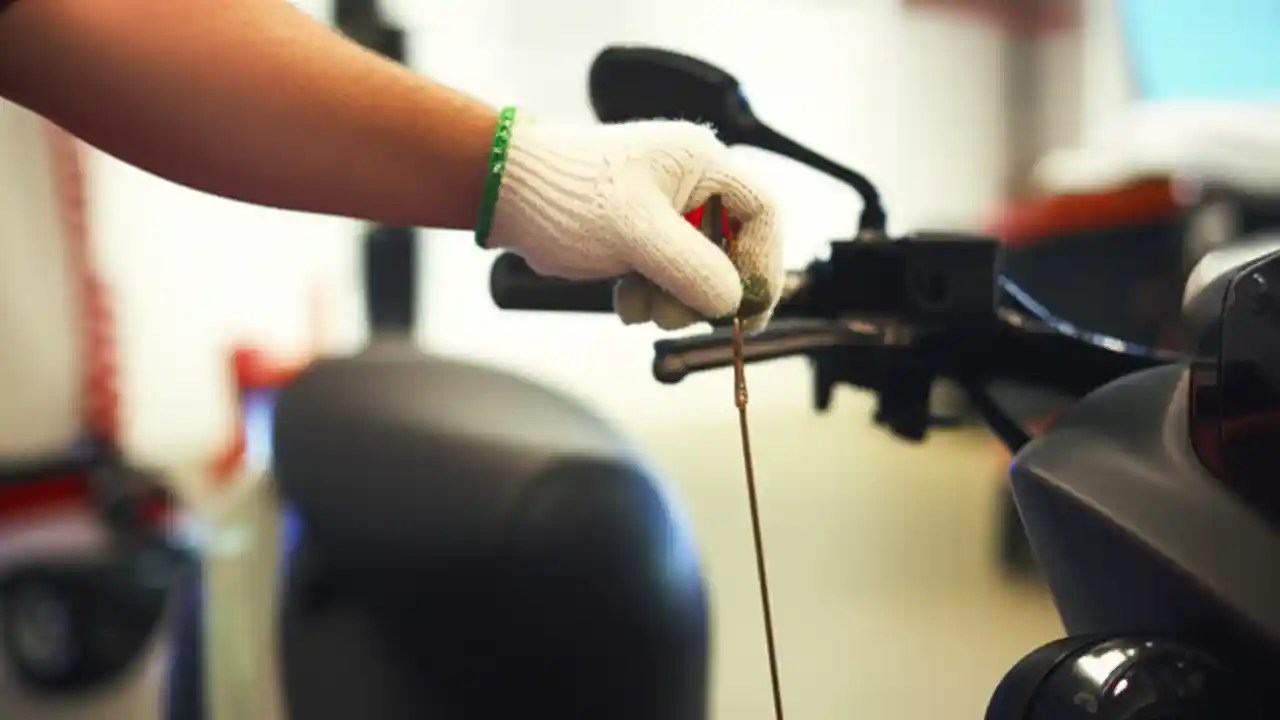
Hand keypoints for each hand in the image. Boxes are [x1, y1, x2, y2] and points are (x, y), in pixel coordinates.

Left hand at [480, 113, 783, 331]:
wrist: (506, 193)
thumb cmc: (568, 197)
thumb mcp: (636, 234)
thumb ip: (693, 268)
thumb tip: (732, 302)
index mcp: (701, 163)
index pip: (763, 213)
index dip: (764, 264)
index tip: (750, 310)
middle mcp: (691, 183)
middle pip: (733, 250)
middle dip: (704, 291)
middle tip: (675, 314)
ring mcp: (667, 211)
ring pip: (698, 272)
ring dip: (672, 300)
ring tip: (636, 304)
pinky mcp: (642, 235)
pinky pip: (668, 277)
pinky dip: (651, 297)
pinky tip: (623, 300)